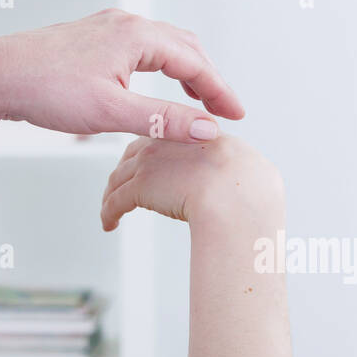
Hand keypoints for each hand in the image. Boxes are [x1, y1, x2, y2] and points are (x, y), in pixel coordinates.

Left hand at [0, 9, 243, 142]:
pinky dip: (164, 67)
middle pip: (185, 48)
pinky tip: (159, 87)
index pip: (195, 64)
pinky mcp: (94, 37)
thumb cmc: (47, 91)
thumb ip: (163, 120)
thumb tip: (208, 130)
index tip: (237, 117)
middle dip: (209, 80)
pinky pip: (143, 48)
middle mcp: (126, 23)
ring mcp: (108, 27)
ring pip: (164, 46)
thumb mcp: (111, 112)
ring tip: (200, 102)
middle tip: (225, 111)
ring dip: (187, 72)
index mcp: (137, 36)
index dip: (220, 92)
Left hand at [100, 133, 283, 230]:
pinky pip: (115, 202)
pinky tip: (109, 224)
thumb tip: (230, 183)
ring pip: (118, 180)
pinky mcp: (140, 187)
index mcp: (189, 133)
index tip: (145, 164)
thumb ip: (227, 168)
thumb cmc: (248, 187)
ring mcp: (150, 164)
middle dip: (124, 172)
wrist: (239, 196)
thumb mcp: (238, 166)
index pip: (158, 137)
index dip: (149, 151)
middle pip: (132, 156)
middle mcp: (165, 143)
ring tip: (110, 211)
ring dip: (111, 196)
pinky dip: (108, 213)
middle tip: (120, 187)